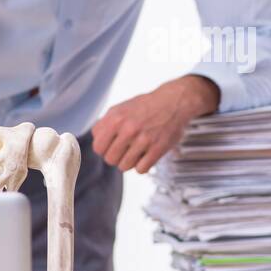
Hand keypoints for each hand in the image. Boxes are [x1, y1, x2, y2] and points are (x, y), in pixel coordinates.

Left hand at [91, 75, 219, 173]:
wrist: (173, 101)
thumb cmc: (146, 106)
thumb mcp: (120, 108)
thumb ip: (105, 124)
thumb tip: (96, 140)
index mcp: (116, 118)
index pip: (98, 147)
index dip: (104, 149)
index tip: (111, 146)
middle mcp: (128, 129)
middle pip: (110, 159)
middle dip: (116, 157)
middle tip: (125, 150)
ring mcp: (144, 140)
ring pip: (124, 166)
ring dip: (129, 162)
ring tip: (136, 153)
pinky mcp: (157, 149)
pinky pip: (141, 169)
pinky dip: (142, 166)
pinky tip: (146, 156)